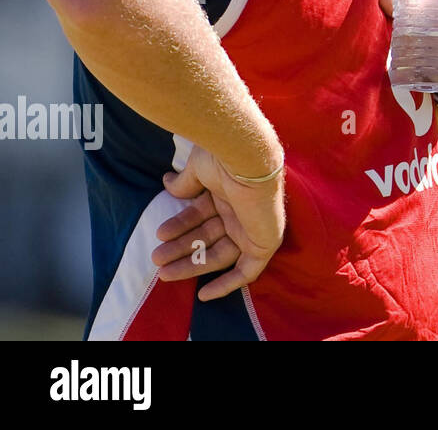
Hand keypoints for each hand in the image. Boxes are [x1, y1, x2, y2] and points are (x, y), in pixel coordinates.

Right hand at [151, 144, 285, 301]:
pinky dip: (228, 284)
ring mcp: (253, 226)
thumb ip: (185, 181)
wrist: (247, 159)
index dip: (181, 225)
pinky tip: (204, 295)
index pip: (201, 214)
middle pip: (208, 236)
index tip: (160, 234)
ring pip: (220, 254)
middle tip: (156, 258)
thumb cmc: (223, 158)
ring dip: (191, 263)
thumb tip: (167, 183)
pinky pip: (248, 270)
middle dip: (181, 248)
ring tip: (162, 269)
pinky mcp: (265, 241)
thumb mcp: (198, 169)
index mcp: (228, 190)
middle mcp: (241, 209)